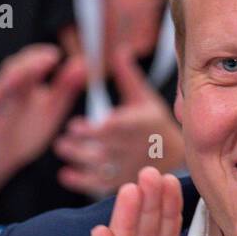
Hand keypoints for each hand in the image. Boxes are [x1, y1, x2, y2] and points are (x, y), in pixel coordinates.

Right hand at [0, 44, 86, 198]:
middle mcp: (8, 88)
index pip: (32, 62)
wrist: (0, 157)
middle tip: (52, 56)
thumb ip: (66, 88)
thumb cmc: (26, 130)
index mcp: (25, 84)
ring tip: (34, 68)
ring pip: (3, 83)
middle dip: (32, 61)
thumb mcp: (52, 109)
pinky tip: (5, 91)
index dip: (43, 55)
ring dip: (18, 74)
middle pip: (16, 67)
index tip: (58, 54)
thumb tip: (83, 64)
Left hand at [53, 48, 184, 196]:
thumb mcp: (145, 97)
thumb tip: (119, 50)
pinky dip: (82, 182)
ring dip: (79, 159)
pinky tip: (66, 175)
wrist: (175, 157)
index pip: (122, 127)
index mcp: (142, 123)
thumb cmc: (155, 123)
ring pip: (102, 166)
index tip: (81, 124)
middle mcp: (136, 147)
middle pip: (108, 147)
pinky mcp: (123, 181)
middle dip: (84, 143)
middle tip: (64, 137)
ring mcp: (130, 166)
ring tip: (61, 148)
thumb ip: (128, 76)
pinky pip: (101, 185)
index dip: (104, 128)